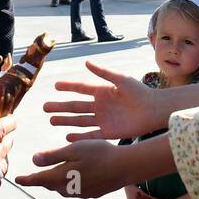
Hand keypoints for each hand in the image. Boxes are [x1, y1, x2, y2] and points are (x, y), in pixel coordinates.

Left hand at [15, 139, 135, 198]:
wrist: (125, 168)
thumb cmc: (99, 153)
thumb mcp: (73, 149)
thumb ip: (52, 156)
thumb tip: (34, 161)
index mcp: (61, 177)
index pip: (38, 180)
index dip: (27, 179)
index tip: (17, 180)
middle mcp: (69, 189)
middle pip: (50, 185)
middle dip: (41, 180)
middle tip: (33, 177)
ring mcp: (81, 193)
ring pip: (62, 188)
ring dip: (56, 182)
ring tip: (53, 175)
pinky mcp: (92, 194)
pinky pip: (75, 190)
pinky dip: (71, 183)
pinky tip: (75, 177)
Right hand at [43, 60, 158, 140]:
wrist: (153, 110)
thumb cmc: (140, 92)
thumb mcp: (121, 79)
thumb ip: (103, 72)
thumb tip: (86, 62)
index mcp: (103, 92)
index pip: (81, 89)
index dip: (68, 87)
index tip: (55, 86)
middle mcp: (100, 106)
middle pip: (76, 106)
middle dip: (61, 106)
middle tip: (45, 107)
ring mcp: (103, 120)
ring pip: (80, 120)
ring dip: (66, 121)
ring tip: (51, 120)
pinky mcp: (109, 132)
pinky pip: (91, 134)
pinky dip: (80, 136)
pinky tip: (67, 136)